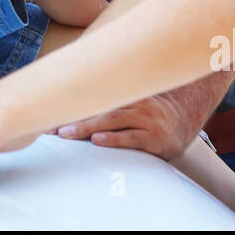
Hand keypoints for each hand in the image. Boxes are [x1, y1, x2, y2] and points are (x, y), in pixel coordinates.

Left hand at [53, 90, 199, 161]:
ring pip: (113, 121)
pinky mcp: (155, 138)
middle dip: (75, 117)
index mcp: (126, 94)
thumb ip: (106, 104)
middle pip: (100, 108)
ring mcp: (146, 120)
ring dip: (88, 127)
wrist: (185, 120)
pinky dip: (114, 139)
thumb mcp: (130, 103)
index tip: (49, 117)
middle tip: (53, 127)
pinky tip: (98, 141)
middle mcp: (135, 104)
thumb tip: (69, 110)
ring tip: (68, 133)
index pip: (94, 101)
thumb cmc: (148, 115)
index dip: (72, 108)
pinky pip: (132, 138)